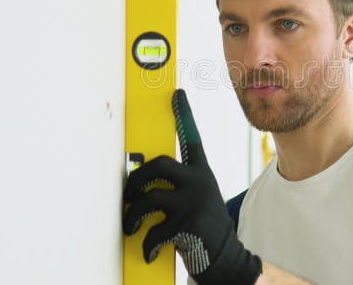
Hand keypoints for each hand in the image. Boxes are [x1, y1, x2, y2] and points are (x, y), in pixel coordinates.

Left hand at [122, 89, 261, 284]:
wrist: (224, 257)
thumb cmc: (203, 225)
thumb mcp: (199, 198)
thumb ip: (180, 185)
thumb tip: (143, 178)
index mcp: (202, 173)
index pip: (192, 138)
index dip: (184, 115)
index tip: (176, 95)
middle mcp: (199, 183)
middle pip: (159, 165)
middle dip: (135, 179)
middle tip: (127, 193)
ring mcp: (193, 203)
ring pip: (149, 197)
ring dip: (132, 214)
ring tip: (130, 225)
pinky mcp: (186, 225)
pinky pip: (153, 230)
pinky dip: (146, 243)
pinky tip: (148, 250)